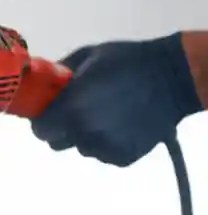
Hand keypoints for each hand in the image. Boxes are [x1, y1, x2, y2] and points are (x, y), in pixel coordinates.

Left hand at [32, 34, 203, 166]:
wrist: (174, 78)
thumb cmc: (128, 61)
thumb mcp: (88, 57)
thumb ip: (58, 74)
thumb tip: (39, 85)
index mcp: (72, 108)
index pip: (40, 129)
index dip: (43, 120)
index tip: (50, 112)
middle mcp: (85, 133)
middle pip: (56, 142)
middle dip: (61, 128)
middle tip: (76, 112)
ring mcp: (104, 148)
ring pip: (81, 148)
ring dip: (86, 135)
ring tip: (107, 114)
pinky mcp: (122, 158)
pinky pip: (103, 154)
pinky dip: (108, 143)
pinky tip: (122, 124)